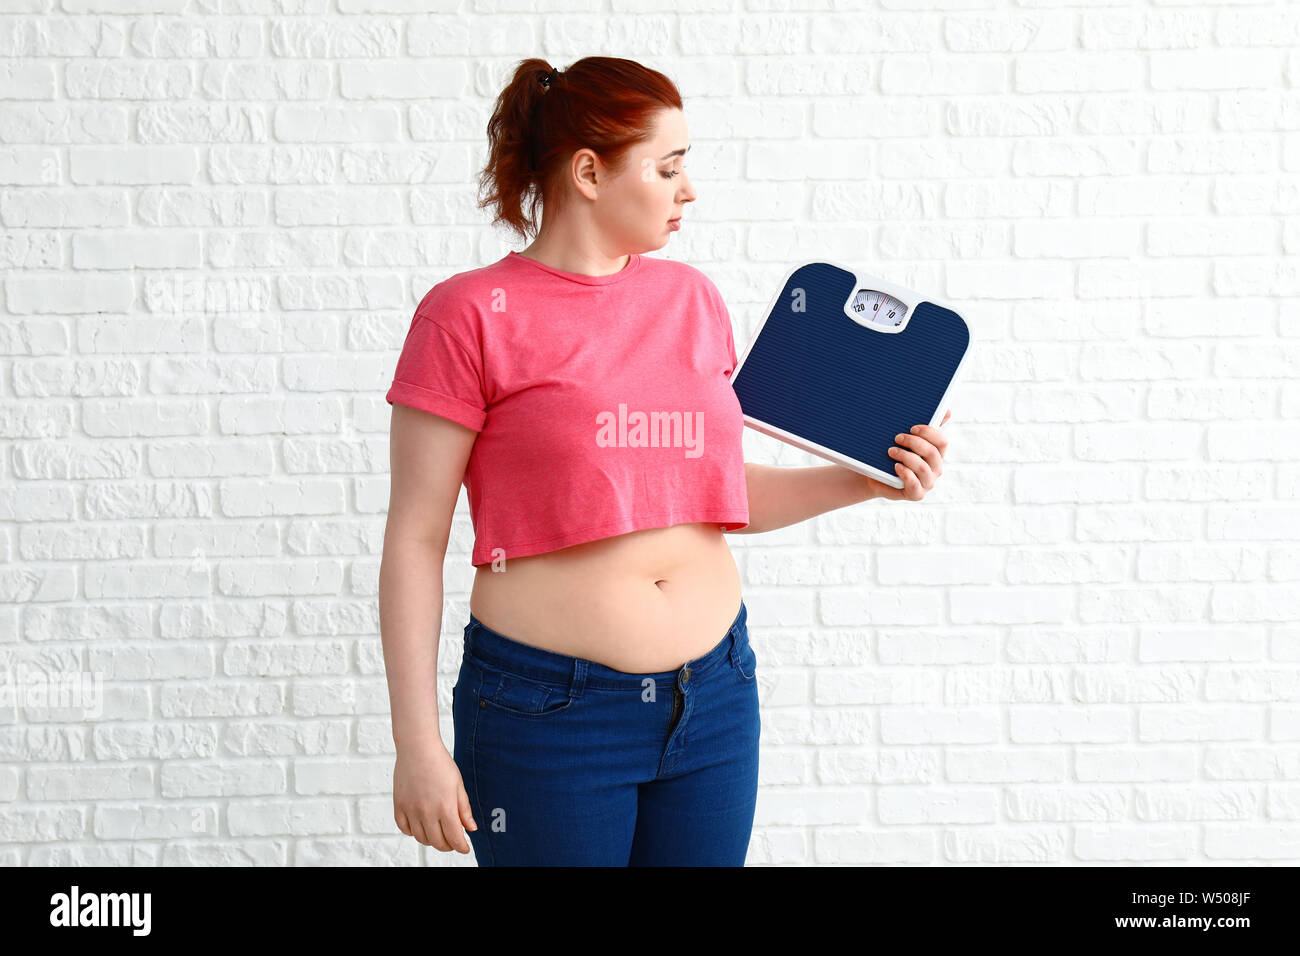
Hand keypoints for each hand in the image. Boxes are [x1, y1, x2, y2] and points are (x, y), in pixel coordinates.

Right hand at [394, 738, 477, 852]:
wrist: (418, 747)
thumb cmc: (440, 763)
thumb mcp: (458, 785)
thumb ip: (464, 809)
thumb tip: (471, 829)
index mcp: (445, 807)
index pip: (454, 838)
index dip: (461, 847)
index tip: (465, 848)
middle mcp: (427, 812)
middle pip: (437, 842)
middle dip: (448, 845)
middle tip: (453, 841)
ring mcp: (411, 810)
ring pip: (421, 838)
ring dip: (431, 839)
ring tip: (438, 831)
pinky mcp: (398, 806)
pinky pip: (404, 829)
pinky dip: (413, 832)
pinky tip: (421, 825)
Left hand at [863, 409, 951, 502]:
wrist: (874, 475)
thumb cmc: (892, 454)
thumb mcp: (905, 439)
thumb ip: (922, 427)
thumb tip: (947, 410)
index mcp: (936, 453)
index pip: (942, 442)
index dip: (929, 433)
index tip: (912, 428)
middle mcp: (935, 468)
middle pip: (933, 454)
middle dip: (914, 443)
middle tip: (897, 437)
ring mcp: (927, 482)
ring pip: (923, 468)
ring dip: (906, 457)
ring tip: (891, 451)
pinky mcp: (916, 494)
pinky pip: (915, 485)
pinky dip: (905, 474)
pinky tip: (896, 466)